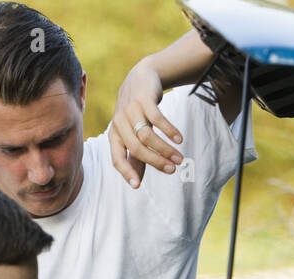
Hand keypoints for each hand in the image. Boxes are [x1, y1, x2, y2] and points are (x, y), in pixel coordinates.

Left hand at [108, 59, 184, 187]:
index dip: (126, 172)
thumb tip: (137, 182)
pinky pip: (157, 119)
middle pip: (136, 149)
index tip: (137, 186)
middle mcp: (119, 123)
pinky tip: (179, 139)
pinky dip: (169, 131)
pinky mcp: (144, 100)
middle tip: (172, 170)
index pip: (116, 158)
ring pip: (147, 136)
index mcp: (114, 135)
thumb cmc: (136, 112)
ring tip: (179, 158)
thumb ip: (134, 157)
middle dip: (155, 162)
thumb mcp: (132, 133)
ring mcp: (131, 110)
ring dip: (165, 149)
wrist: (141, 78)